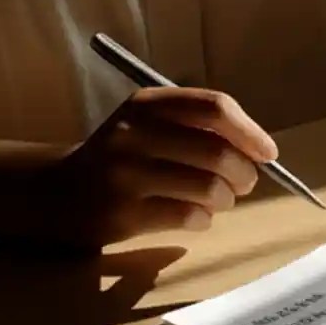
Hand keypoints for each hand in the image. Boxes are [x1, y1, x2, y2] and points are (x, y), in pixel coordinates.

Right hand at [51, 87, 277, 245]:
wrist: (58, 193)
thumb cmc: (122, 158)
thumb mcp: (149, 126)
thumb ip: (197, 128)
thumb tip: (257, 151)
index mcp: (148, 104)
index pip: (214, 108)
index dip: (249, 131)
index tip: (267, 152)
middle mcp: (135, 133)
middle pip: (217, 151)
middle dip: (245, 173)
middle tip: (245, 184)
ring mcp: (126, 173)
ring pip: (208, 187)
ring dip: (226, 199)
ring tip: (219, 201)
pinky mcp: (124, 212)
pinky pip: (189, 216)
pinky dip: (204, 219)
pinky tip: (196, 217)